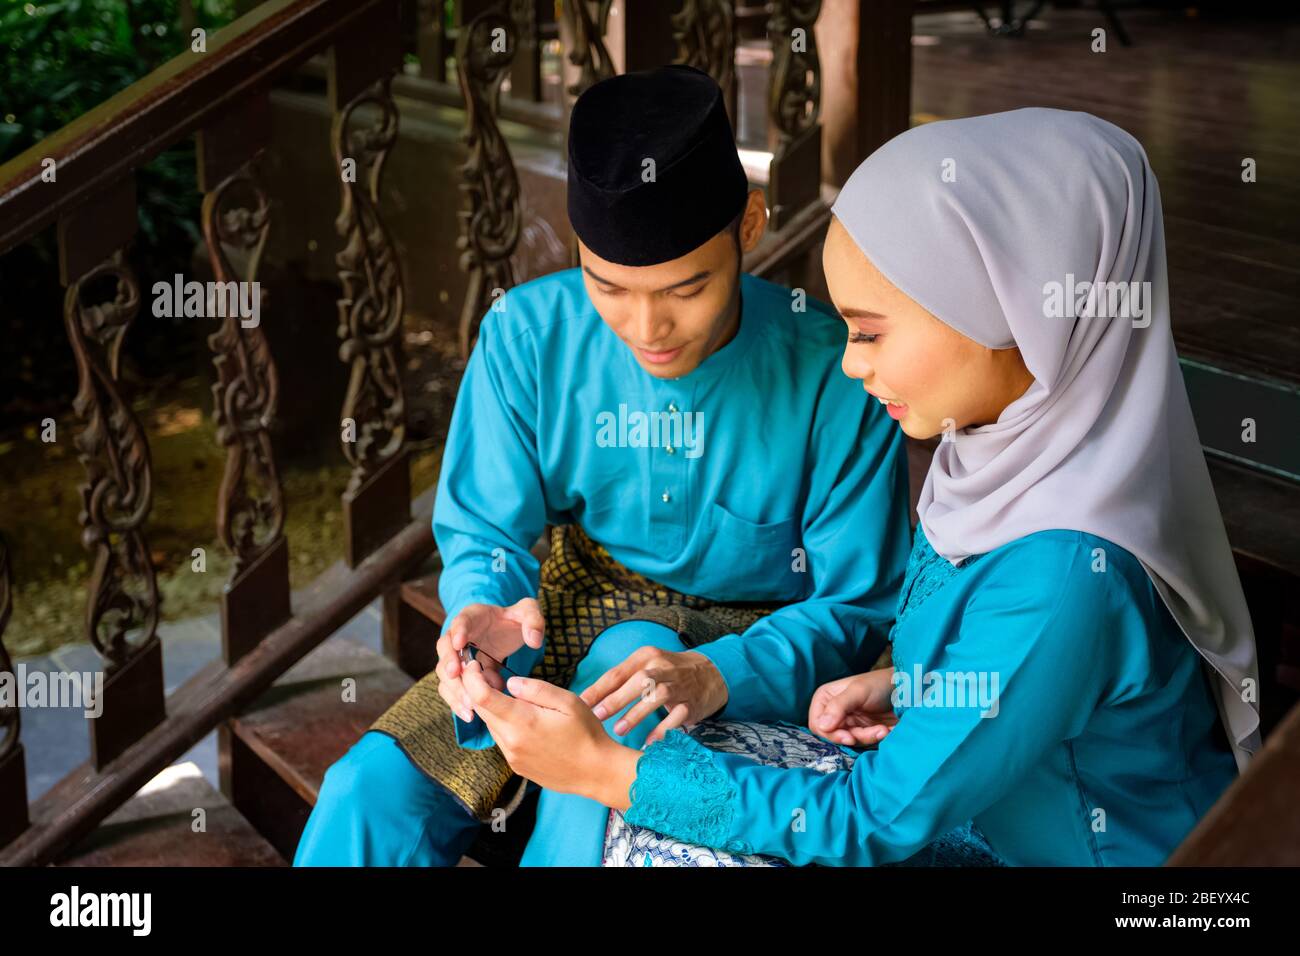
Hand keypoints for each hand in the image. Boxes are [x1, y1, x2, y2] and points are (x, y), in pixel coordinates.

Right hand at [436, 597, 544, 721]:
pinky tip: (470, 714)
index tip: (459, 643)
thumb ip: (534, 620)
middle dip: (449, 661)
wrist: (507, 632)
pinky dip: (457, 701)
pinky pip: (452, 689)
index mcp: (473, 616)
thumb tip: (534, 640)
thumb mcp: (528, 612)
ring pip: (445, 672)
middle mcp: (458, 636)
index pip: (461, 621)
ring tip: (469, 703)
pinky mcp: (461, 675)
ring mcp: (457, 657)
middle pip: (445, 648)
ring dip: (454, 687)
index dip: (458, 631)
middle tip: (455, 674)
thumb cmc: (514, 619)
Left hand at [460, 659, 638, 807]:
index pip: (481, 697)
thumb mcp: (568, 701)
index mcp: (522, 722)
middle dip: (478, 689)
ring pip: (490, 725)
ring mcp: (512, 756)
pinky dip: (502, 724)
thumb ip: (536, 689)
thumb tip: (510, 683)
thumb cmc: (587, 734)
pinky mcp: (517, 766)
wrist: (596, 772)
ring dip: (491, 707)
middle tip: (491, 674)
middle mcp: (511, 741)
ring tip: (509, 695)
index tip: (474, 665)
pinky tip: (520, 718)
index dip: (471, 678)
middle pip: (480, 710)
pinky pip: (501, 739)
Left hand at [579, 647, 726, 744]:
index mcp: (646, 657)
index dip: (599, 688)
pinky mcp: (692, 703)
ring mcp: (679, 685)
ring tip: (620, 729)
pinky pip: (677, 716)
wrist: (710, 674)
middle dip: (617, 699)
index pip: (618, 672)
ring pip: (657, 696)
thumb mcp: (645, 666)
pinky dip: (663, 729)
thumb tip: (587, 699)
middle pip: (638, 681)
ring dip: (637, 713)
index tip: (582, 704)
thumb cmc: (666, 673)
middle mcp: (663, 668)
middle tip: (598, 716)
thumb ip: (620, 680)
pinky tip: (649, 742)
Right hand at [808, 668, 898, 747]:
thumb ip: (838, 706)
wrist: (906, 690)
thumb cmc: (880, 684)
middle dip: (854, 736)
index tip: (849, 737)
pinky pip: (862, 743)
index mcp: (825, 698)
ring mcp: (848, 723)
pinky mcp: (862, 732)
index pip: (817, 724)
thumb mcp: (858, 691)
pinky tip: (886, 730)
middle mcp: (833, 712)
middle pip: (833, 736)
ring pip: (849, 741)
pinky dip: (875, 739)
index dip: (830, 733)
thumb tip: (821, 726)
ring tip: (883, 729)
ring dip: (867, 737)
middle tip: (873, 732)